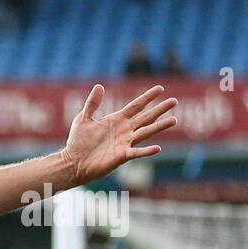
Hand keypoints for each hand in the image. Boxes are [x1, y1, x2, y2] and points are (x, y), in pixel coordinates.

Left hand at [62, 84, 176, 184]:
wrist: (73, 162)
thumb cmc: (77, 142)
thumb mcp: (83, 119)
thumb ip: (92, 104)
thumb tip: (99, 86)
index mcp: (117, 120)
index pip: (136, 106)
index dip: (148, 97)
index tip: (160, 88)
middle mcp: (124, 130)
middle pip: (146, 117)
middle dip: (160, 109)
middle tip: (174, 101)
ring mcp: (125, 143)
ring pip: (146, 132)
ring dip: (160, 126)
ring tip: (174, 120)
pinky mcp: (122, 156)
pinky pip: (137, 152)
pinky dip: (147, 151)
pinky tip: (158, 148)